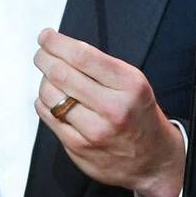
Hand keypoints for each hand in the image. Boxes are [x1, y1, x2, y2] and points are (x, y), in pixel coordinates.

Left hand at [33, 27, 184, 196]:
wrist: (153, 159)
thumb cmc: (138, 114)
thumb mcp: (133, 82)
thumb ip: (100, 66)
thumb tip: (60, 46)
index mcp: (128, 84)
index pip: (82, 55)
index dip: (57, 42)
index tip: (46, 37)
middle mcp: (112, 108)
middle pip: (61, 74)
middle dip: (44, 58)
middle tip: (41, 53)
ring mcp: (94, 130)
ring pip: (49, 95)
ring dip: (44, 81)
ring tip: (50, 78)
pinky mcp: (78, 147)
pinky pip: (48, 116)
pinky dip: (44, 102)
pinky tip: (52, 99)